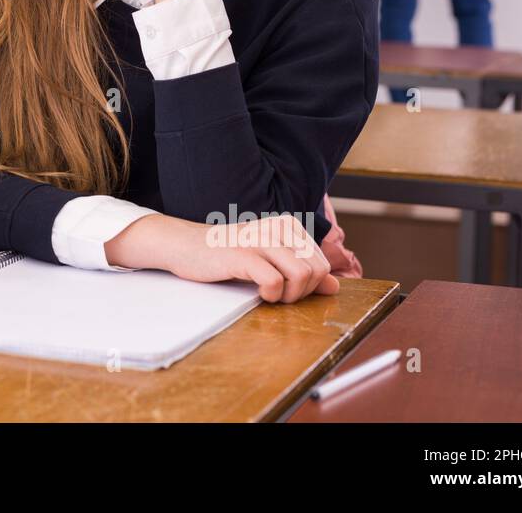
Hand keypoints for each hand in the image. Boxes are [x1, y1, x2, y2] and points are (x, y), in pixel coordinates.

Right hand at [105, 213, 339, 302]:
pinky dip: (271, 295)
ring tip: (270, 294)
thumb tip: (335, 286)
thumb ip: (304, 271)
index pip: (322, 263)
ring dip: (289, 295)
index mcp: (288, 225)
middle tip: (279, 294)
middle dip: (302, 292)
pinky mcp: (243, 254)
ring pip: (302, 275)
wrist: (186, 246)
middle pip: (316, 270)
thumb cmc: (228, 255)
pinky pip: (275, 282)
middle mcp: (278, 227)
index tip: (286, 287)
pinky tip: (258, 292)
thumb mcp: (270, 260)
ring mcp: (260, 240)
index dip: (310, 285)